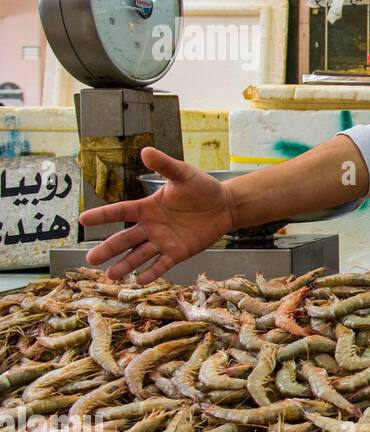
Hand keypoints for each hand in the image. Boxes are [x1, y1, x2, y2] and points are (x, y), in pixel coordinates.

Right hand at [79, 147, 236, 282]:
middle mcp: (151, 226)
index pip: (120, 211)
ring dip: (125, 265)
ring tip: (110, 276)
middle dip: (107, 249)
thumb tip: (145, 150)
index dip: (102, 216)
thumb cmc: (201, 187)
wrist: (224, 205)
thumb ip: (165, 165)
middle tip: (90, 260)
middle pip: (124, 239)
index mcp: (147, 207)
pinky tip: (139, 281)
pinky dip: (151, 272)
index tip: (83, 220)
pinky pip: (162, 264)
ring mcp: (163, 241)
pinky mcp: (177, 252)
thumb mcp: (183, 174)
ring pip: (139, 255)